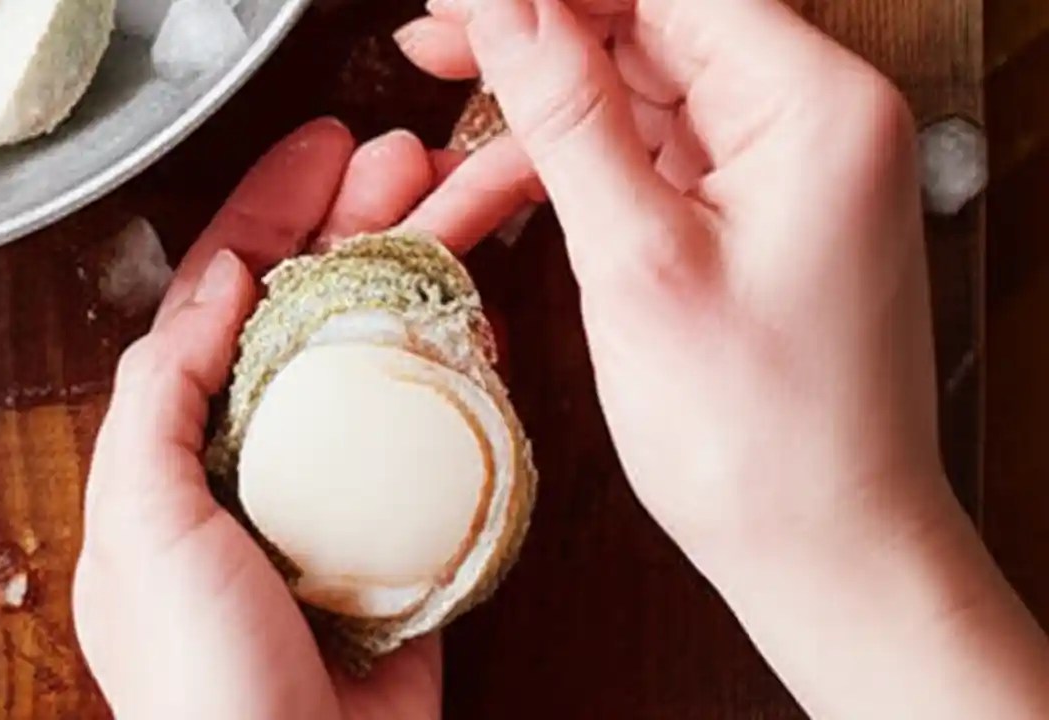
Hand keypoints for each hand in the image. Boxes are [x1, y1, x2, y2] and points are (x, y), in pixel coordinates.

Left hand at [71, 118, 539, 718]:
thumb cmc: (198, 684)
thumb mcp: (142, 528)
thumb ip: (161, 397)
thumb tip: (212, 283)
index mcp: (186, 446)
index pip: (225, 301)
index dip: (270, 214)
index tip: (323, 152)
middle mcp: (264, 455)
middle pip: (317, 310)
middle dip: (367, 225)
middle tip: (420, 161)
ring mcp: (344, 488)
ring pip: (385, 354)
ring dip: (425, 278)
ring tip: (471, 206)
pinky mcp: (411, 526)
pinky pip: (439, 428)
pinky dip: (462, 369)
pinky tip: (486, 321)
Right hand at [397, 0, 1048, 716]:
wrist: (821, 546)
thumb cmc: (762, 435)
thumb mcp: (637, 259)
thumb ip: (567, 113)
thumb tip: (508, 6)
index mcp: (814, 105)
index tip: (462, 0)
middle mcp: (815, 120)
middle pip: (652, 25)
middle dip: (538, 35)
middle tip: (440, 38)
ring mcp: (785, 167)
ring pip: (643, 90)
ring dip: (546, 107)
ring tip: (453, 124)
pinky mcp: (754, 214)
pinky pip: (654, 155)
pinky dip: (578, 166)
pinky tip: (507, 182)